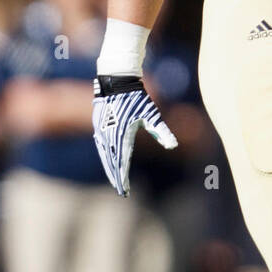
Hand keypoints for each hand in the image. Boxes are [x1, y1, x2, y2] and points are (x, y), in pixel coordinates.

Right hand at [92, 75, 176, 195]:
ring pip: (104, 154)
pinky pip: (101, 145)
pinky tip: (108, 160)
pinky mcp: (98, 124)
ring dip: (109, 167)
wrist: (117, 80)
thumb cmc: (137, 97)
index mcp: (120, 135)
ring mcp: (101, 129)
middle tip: (122, 191)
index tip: (125, 190)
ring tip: (115, 180)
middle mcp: (108, 135)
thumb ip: (161, 131)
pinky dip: (105, 155)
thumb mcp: (151, 114)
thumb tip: (173, 145)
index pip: (121, 163)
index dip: (123, 178)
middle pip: (111, 162)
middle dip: (116, 177)